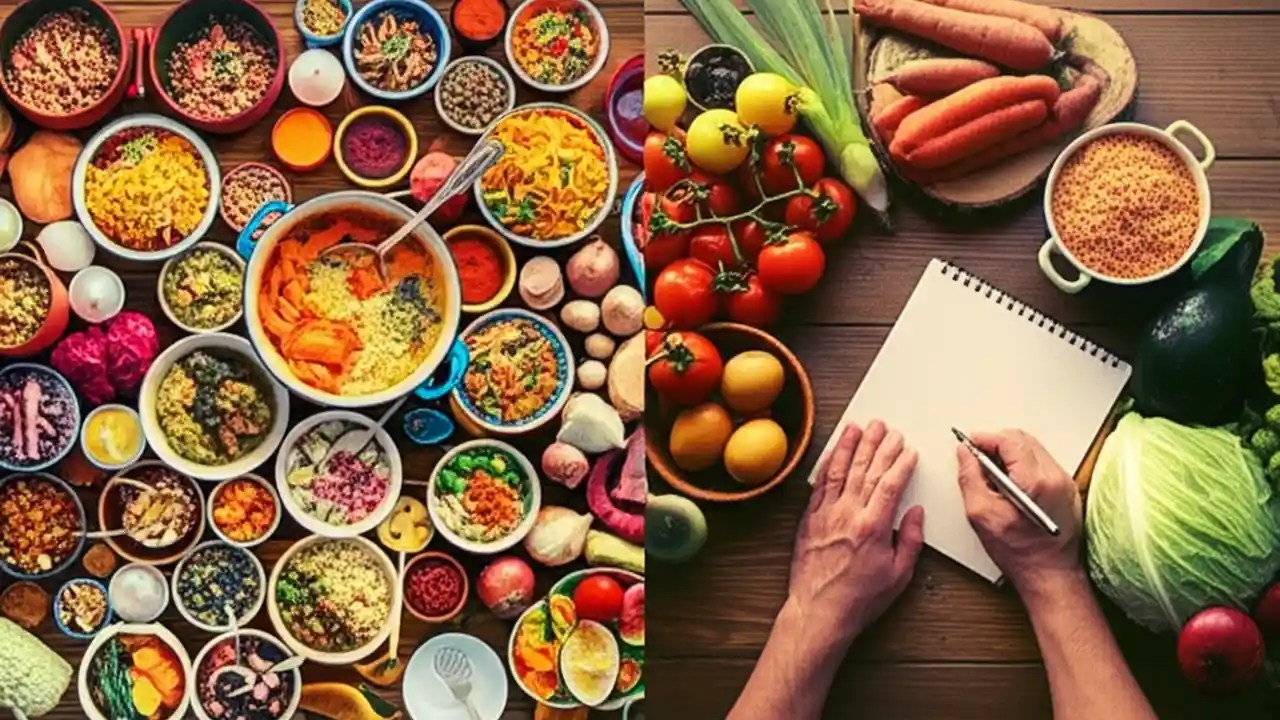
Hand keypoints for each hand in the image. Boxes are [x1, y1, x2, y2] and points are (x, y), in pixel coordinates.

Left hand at [788, 420, 924, 647]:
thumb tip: (915, 514)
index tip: (908, 451)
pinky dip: (827, 464)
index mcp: (873, 527)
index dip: (901, 463)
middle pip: (866, 470)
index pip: (890, 483)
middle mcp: (848, 514)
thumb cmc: (858, 599)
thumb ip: (910, 540)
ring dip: (851, 446)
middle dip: (879, 446)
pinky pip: (819, 484)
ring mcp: (826, 514)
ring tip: (859, 427)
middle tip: (887, 428)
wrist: (819, 611)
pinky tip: (834, 451)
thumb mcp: (899, 575)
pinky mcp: (809, 519)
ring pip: (841, 470)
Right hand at [956, 430, 1083, 594]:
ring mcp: (1064, 482)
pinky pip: (1041, 462)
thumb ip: (970, 478)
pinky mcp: (1066, 489)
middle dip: (996, 443)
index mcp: (1035, 481)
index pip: (1009, 440)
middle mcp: (1055, 477)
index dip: (985, 438)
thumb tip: (965, 454)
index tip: (970, 443)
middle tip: (977, 457)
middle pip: (1022, 439)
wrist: (1050, 574)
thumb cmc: (1020, 552)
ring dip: (1009, 453)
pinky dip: (1022, 464)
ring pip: (1032, 449)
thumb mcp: (981, 514)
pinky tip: (1009, 482)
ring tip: (992, 472)